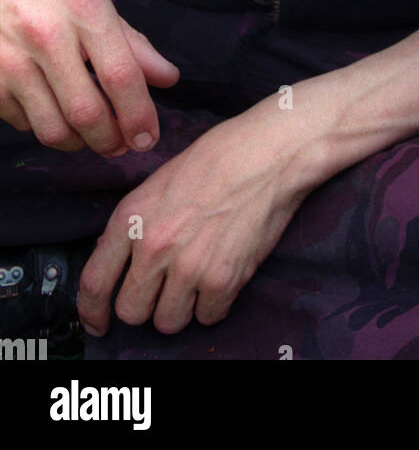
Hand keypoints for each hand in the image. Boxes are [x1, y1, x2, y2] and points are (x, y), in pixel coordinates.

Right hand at [0, 0, 178, 155]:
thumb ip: (131, 41)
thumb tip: (167, 78)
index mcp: (84, 9)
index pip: (120, 74)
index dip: (139, 114)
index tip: (148, 138)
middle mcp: (46, 35)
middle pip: (87, 112)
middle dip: (110, 141)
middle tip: (120, 145)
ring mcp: (11, 60)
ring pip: (53, 129)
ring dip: (79, 144)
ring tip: (90, 136)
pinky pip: (23, 123)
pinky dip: (44, 126)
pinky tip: (52, 111)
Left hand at [77, 97, 320, 336]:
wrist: (269, 153)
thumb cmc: (218, 158)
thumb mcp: (160, 182)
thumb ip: (136, 223)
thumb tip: (118, 261)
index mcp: (132, 217)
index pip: (94, 283)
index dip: (92, 312)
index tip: (98, 323)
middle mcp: (154, 246)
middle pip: (131, 312)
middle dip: (146, 306)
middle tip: (164, 290)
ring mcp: (188, 266)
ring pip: (168, 322)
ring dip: (181, 308)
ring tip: (197, 279)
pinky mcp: (223, 279)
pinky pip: (208, 317)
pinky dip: (215, 304)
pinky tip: (222, 275)